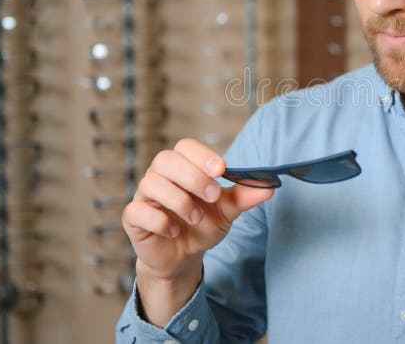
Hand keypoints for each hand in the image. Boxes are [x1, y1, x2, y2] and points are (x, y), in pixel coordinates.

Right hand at [122, 137, 273, 282]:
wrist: (183, 257)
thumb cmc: (202, 225)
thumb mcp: (227, 211)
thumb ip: (245, 196)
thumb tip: (270, 186)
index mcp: (182, 167)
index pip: (185, 146)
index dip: (202, 155)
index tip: (221, 169)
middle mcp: (160, 176)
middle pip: (165, 160)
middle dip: (192, 176)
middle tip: (213, 196)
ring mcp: (144, 197)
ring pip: (151, 183)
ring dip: (179, 200)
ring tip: (196, 217)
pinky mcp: (133, 219)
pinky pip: (137, 211)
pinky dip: (159, 220)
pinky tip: (174, 231)